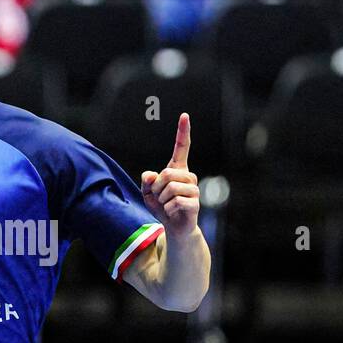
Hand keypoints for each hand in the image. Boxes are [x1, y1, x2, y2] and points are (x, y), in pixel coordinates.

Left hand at [140, 113, 199, 237]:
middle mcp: (188, 176)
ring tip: (167, 205)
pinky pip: (174, 202)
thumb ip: (147, 182)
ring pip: (170, 188)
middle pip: (166, 173)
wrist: (174, 227)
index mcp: (178, 169)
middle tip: (159, 197)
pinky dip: (167, 209)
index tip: (185, 115)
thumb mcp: (148, 193)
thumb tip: (151, 175)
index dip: (183, 132)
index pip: (182, 148)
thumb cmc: (162, 207)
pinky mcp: (195, 203)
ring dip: (162, 199)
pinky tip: (173, 212)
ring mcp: (193, 189)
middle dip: (156, 188)